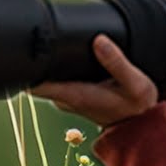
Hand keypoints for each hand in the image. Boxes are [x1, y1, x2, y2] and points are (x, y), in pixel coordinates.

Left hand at [30, 35, 157, 127]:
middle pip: (36, 78)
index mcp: (75, 95)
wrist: (137, 127)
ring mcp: (65, 99)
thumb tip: (99, 40)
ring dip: (47, 63)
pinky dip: (56, 69)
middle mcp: (65, 99)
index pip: (35, 84)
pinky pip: (54, 81)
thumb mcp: (135, 83)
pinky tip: (66, 57)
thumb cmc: (136, 107)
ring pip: (45, 78)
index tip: (31, 48)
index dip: (28, 66)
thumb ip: (116, 62)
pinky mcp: (70, 97)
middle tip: (45, 38)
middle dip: (38, 59)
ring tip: (54, 44)